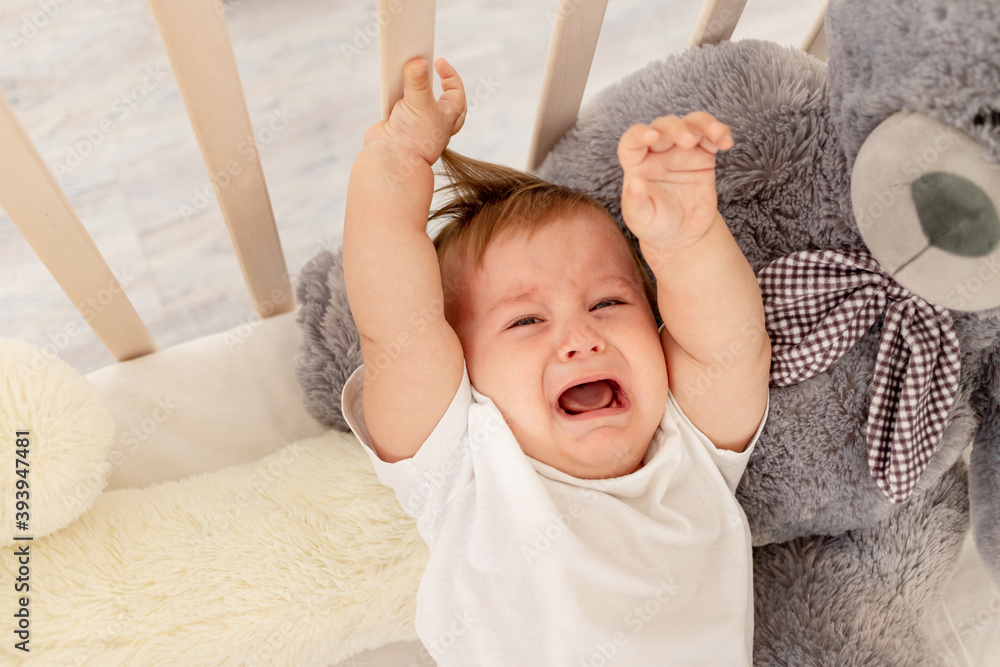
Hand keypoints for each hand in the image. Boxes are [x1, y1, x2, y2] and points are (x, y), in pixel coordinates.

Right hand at [363, 57, 466, 165]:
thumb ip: (418, 82)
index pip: (457, 93)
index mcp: (447, 118)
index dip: (450, 75)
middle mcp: (434, 121)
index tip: (438, 62)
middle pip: (443, 99)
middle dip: (437, 82)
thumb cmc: (412, 139)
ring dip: (413, 86)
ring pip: (420, 101)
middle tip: (427, 66)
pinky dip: (396, 93)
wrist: (390, 160)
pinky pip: (400, 104)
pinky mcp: (398, 124)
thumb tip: (418, 62)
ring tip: (405, 69)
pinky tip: (390, 84)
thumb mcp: (419, 105)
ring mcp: (416, 123)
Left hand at [617, 112, 732, 253]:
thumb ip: (635, 201)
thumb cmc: (655, 225)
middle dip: (676, 129)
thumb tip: (634, 182)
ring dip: (703, 124)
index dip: (640, 134)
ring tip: (715, 134)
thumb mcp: (641, 219)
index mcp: (636, 163)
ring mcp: (681, 151)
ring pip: (691, 124)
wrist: (682, 234)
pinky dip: (720, 134)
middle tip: (688, 141)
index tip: (652, 136)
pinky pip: (711, 137)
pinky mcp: (703, 155)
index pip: (632, 140)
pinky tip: (726, 142)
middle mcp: (657, 151)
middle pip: (665, 127)